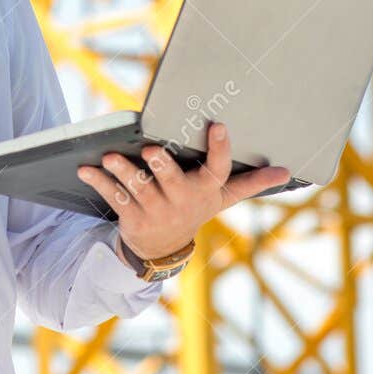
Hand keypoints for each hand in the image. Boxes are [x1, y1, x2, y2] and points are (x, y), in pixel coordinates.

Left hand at [76, 122, 291, 259]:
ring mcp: (155, 210)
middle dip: (161, 166)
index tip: (218, 125)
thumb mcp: (223, 197)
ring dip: (123, 172)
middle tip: (151, 151)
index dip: (219, 147)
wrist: (164, 249)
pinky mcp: (131, 216)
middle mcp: (182, 201)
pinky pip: (113, 197)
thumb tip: (288, 171)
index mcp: (206, 190)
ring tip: (110, 157)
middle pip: (171, 181)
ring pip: (138, 188)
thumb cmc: (195, 208)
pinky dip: (98, 182)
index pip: (218, 168)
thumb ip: (251, 182)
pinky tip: (84, 169)